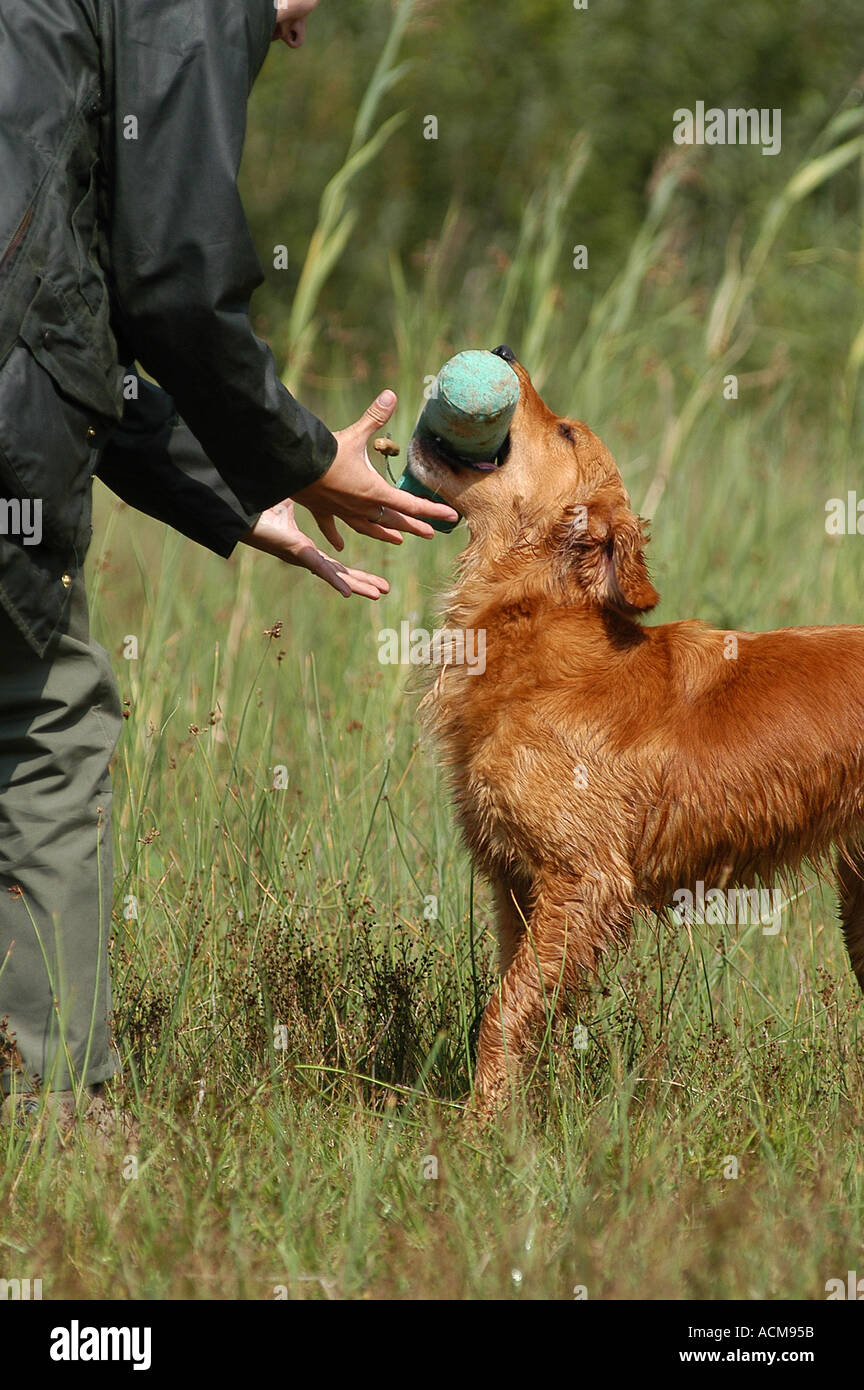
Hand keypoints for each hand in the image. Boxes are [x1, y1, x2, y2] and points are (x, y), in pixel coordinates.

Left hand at [241, 500, 388, 599]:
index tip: (372, 578)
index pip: (335, 564)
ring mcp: (303, 558)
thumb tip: (320, 480)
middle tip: (384, 590)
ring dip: (357, 585)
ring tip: (377, 594)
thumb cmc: (262, 507)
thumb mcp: (296, 502)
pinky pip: (320, 570)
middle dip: (363, 581)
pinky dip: (336, 581)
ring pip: (336, 576)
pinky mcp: (297, 553)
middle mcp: (306, 558)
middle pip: (341, 573)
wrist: (242, 510)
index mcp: (306, 549)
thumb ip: (311, 500)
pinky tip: (350, 592)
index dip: (354, 572)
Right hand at [290, 389, 458, 549]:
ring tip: (398, 540)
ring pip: (369, 527)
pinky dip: (336, 536)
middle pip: (395, 520)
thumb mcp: (354, 434)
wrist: (292, 467)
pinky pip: (332, 527)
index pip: (411, 504)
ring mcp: (342, 512)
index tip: (450, 516)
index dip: (432, 510)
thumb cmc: (325, 452)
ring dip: (385, 533)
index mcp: (374, 492)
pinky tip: (339, 547)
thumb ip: (375, 416)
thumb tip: (390, 394)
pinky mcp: (323, 510)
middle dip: (414, 526)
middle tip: (430, 534)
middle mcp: (362, 507)